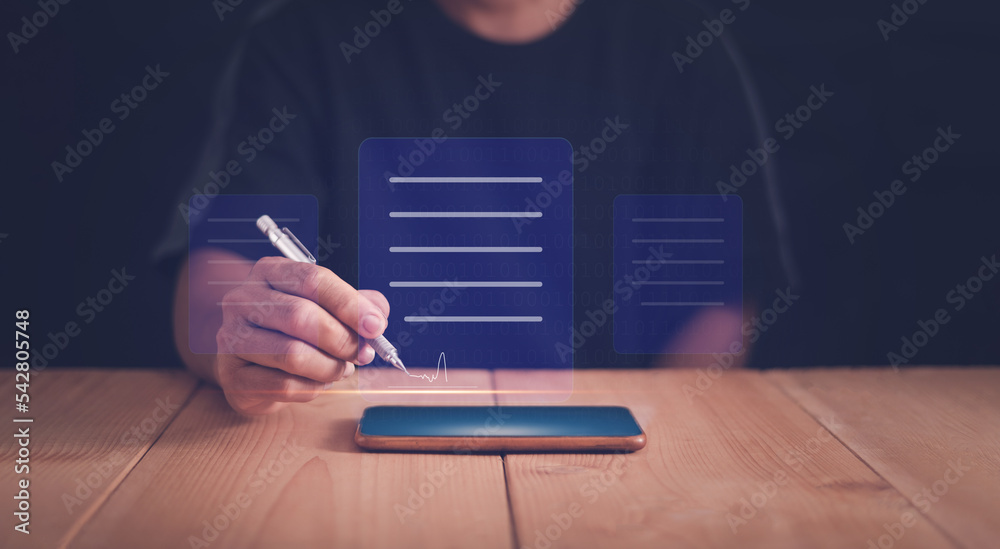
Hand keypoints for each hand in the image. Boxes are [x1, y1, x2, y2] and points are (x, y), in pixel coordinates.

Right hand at [213, 256, 389, 414]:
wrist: (249, 362)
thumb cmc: (292, 330)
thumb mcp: (324, 306)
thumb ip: (356, 304)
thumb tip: (378, 313)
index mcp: (269, 272)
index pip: (312, 279)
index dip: (350, 304)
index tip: (376, 326)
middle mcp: (243, 299)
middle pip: (301, 317)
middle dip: (343, 340)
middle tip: (363, 354)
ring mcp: (232, 337)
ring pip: (293, 354)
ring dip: (329, 368)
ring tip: (341, 369)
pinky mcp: (232, 375)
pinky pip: (283, 385)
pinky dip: (312, 388)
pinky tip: (318, 382)